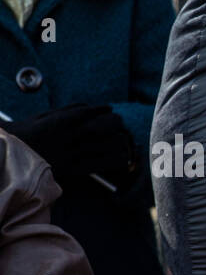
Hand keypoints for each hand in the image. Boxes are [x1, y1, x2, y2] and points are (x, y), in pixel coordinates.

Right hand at [3, 104, 135, 191]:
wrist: (12, 155)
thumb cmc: (30, 132)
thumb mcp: (45, 115)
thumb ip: (68, 110)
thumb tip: (91, 106)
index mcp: (58, 122)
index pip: (87, 112)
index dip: (102, 110)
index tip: (110, 108)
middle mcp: (65, 137)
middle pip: (100, 128)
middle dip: (115, 124)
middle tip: (120, 122)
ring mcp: (70, 154)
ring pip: (103, 145)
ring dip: (118, 141)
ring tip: (124, 138)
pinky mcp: (72, 169)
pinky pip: (99, 164)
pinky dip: (114, 159)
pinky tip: (122, 156)